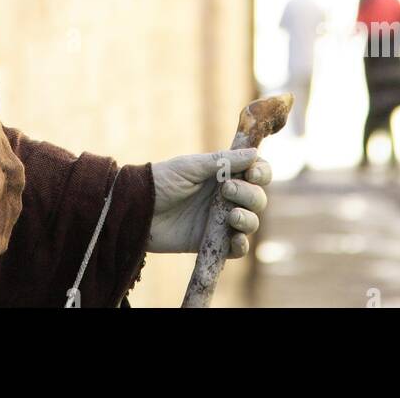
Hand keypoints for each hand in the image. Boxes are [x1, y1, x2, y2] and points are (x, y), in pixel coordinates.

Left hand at [145, 148, 270, 256]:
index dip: (262, 172)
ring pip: (251, 221)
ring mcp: (220, 221)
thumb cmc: (161, 181)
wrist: (137, 210)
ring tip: (232, 215)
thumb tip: (254, 152)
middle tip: (226, 190)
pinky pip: (238, 248)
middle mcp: (226, 198)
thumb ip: (222, 161)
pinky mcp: (213, 243)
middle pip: (257, 197)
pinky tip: (235, 238)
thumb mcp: (190, 166)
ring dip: (249, 218)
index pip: (255, 172)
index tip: (254, 173)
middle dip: (250, 194)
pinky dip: (242, 244)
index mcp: (222, 175)